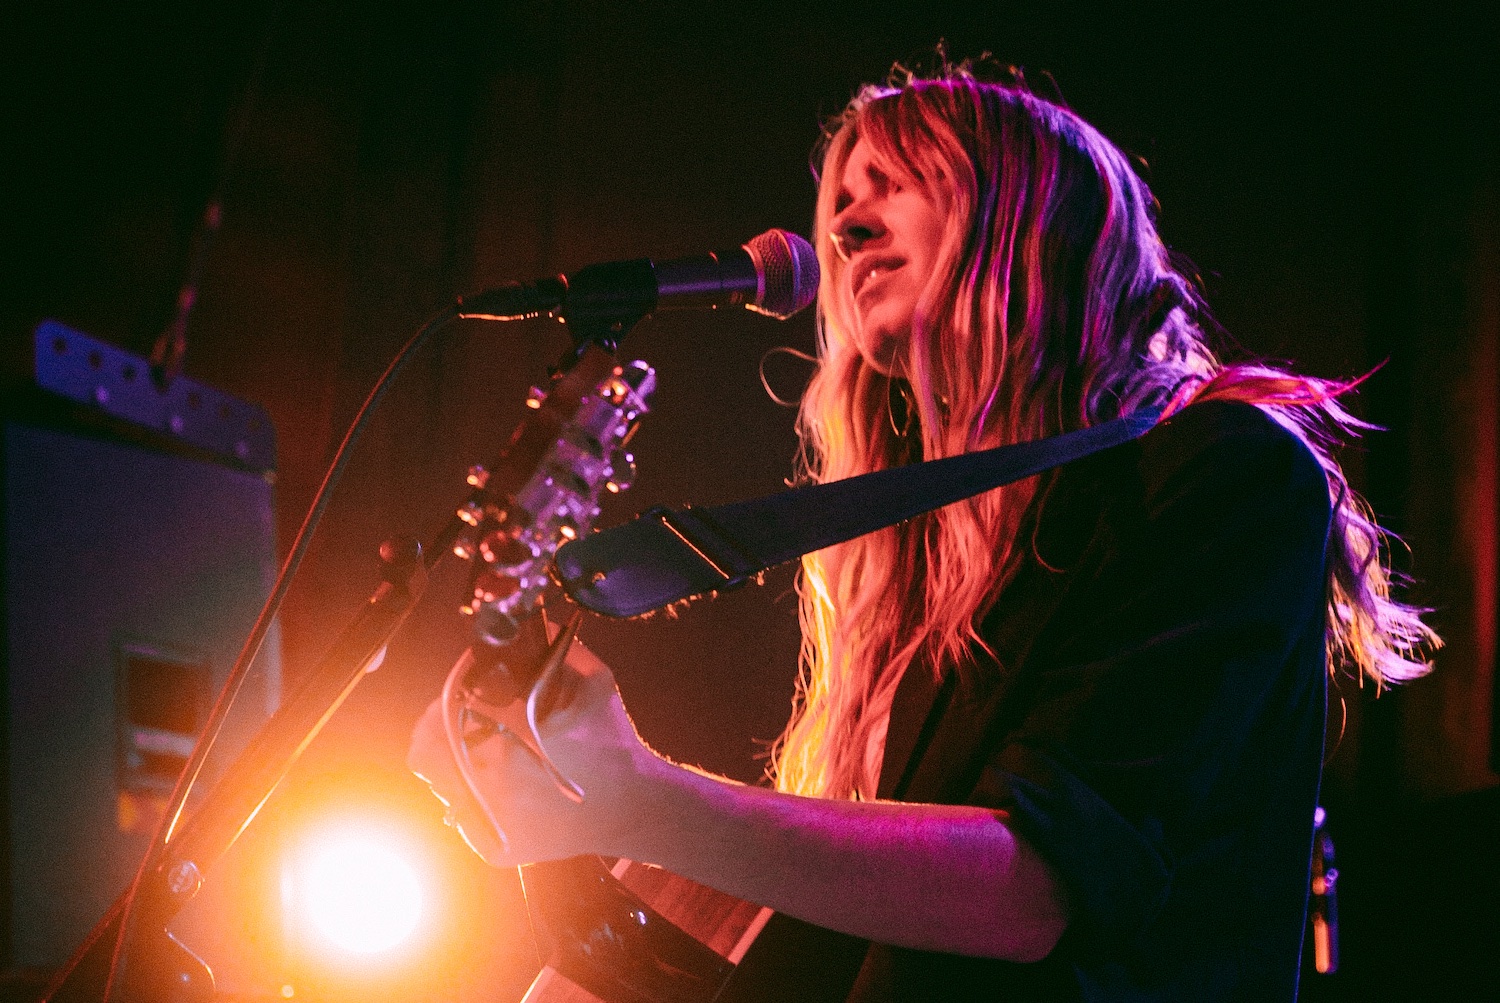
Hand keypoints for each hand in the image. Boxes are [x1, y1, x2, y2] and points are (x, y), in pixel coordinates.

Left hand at [407, 635, 658, 866]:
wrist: (634, 808)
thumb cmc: (613, 745)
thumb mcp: (597, 684)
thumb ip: (563, 650)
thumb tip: (536, 627)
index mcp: (507, 742)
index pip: (443, 716)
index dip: (447, 700)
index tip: (461, 694)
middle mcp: (488, 786)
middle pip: (424, 755)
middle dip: (436, 733)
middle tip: (458, 723)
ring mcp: (489, 823)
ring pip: (441, 788)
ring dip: (454, 766)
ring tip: (483, 754)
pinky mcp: (494, 849)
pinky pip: (463, 818)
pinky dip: (474, 801)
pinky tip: (502, 789)